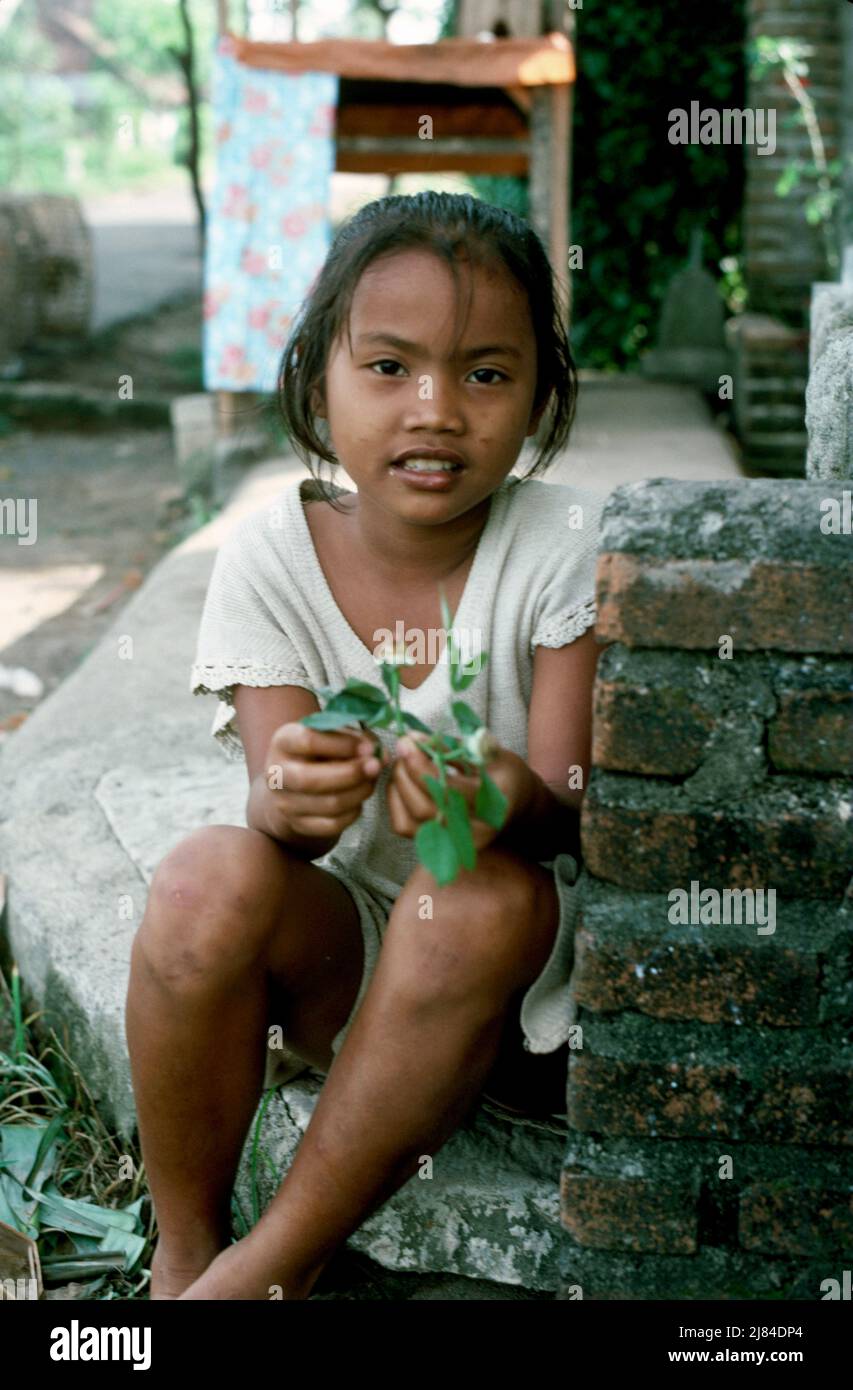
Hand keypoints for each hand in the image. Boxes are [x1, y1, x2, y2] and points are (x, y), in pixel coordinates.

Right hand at [264, 722, 390, 840]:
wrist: (294, 786)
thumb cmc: (319, 753)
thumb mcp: (330, 736)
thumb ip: (354, 739)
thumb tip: (380, 754)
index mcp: (283, 741)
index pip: (309, 741)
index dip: (343, 745)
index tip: (369, 748)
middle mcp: (276, 773)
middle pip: (312, 779)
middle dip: (351, 774)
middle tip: (375, 767)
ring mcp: (284, 802)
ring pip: (328, 803)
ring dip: (358, 792)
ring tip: (371, 782)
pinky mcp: (297, 824)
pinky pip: (332, 824)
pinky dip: (352, 813)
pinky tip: (359, 801)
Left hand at [386, 730, 535, 852]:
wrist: (516, 804)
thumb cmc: (503, 774)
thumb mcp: (488, 753)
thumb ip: (452, 746)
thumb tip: (414, 738)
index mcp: (494, 806)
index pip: (450, 791)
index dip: (422, 765)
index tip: (409, 741)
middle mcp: (475, 833)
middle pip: (425, 809)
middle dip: (406, 774)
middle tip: (403, 747)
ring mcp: (454, 844)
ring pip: (409, 822)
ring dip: (399, 787)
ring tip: (403, 761)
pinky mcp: (437, 844)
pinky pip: (403, 826)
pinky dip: (396, 801)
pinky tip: (402, 780)